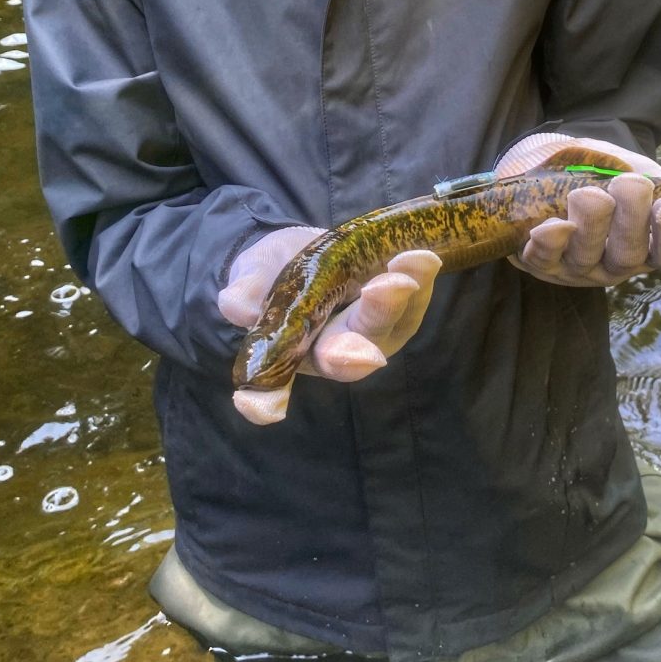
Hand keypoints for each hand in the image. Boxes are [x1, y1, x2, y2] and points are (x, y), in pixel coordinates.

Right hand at [219, 226, 440, 424]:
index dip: (266, 399)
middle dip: (362, 334)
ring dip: (402, 298)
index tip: (266, 409)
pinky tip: (423, 256)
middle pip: (349, 354)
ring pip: (389, 325)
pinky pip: (414, 298)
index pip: (274, 386)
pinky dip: (419, 277)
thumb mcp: (253, 273)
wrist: (304, 252)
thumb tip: (236, 306)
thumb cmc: (271, 275)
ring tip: (411, 262)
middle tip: (377, 298)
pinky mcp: (402, 306)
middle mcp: (336, 352)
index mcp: (290, 354)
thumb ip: (247, 289)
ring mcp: (373, 331)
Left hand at [496, 133, 660, 285]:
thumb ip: (642, 171)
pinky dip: (549, 244)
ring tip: (587, 194)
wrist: (547, 163)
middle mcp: (613, 262)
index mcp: (645, 242)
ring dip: (591, 225)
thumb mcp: (626, 164)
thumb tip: (651, 175)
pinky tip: (552, 225)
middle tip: (630, 184)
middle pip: (628, 256)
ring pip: (587, 258)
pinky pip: (544, 260)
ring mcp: (577, 266)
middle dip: (630, 219)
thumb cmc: (596, 167)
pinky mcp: (541, 261)